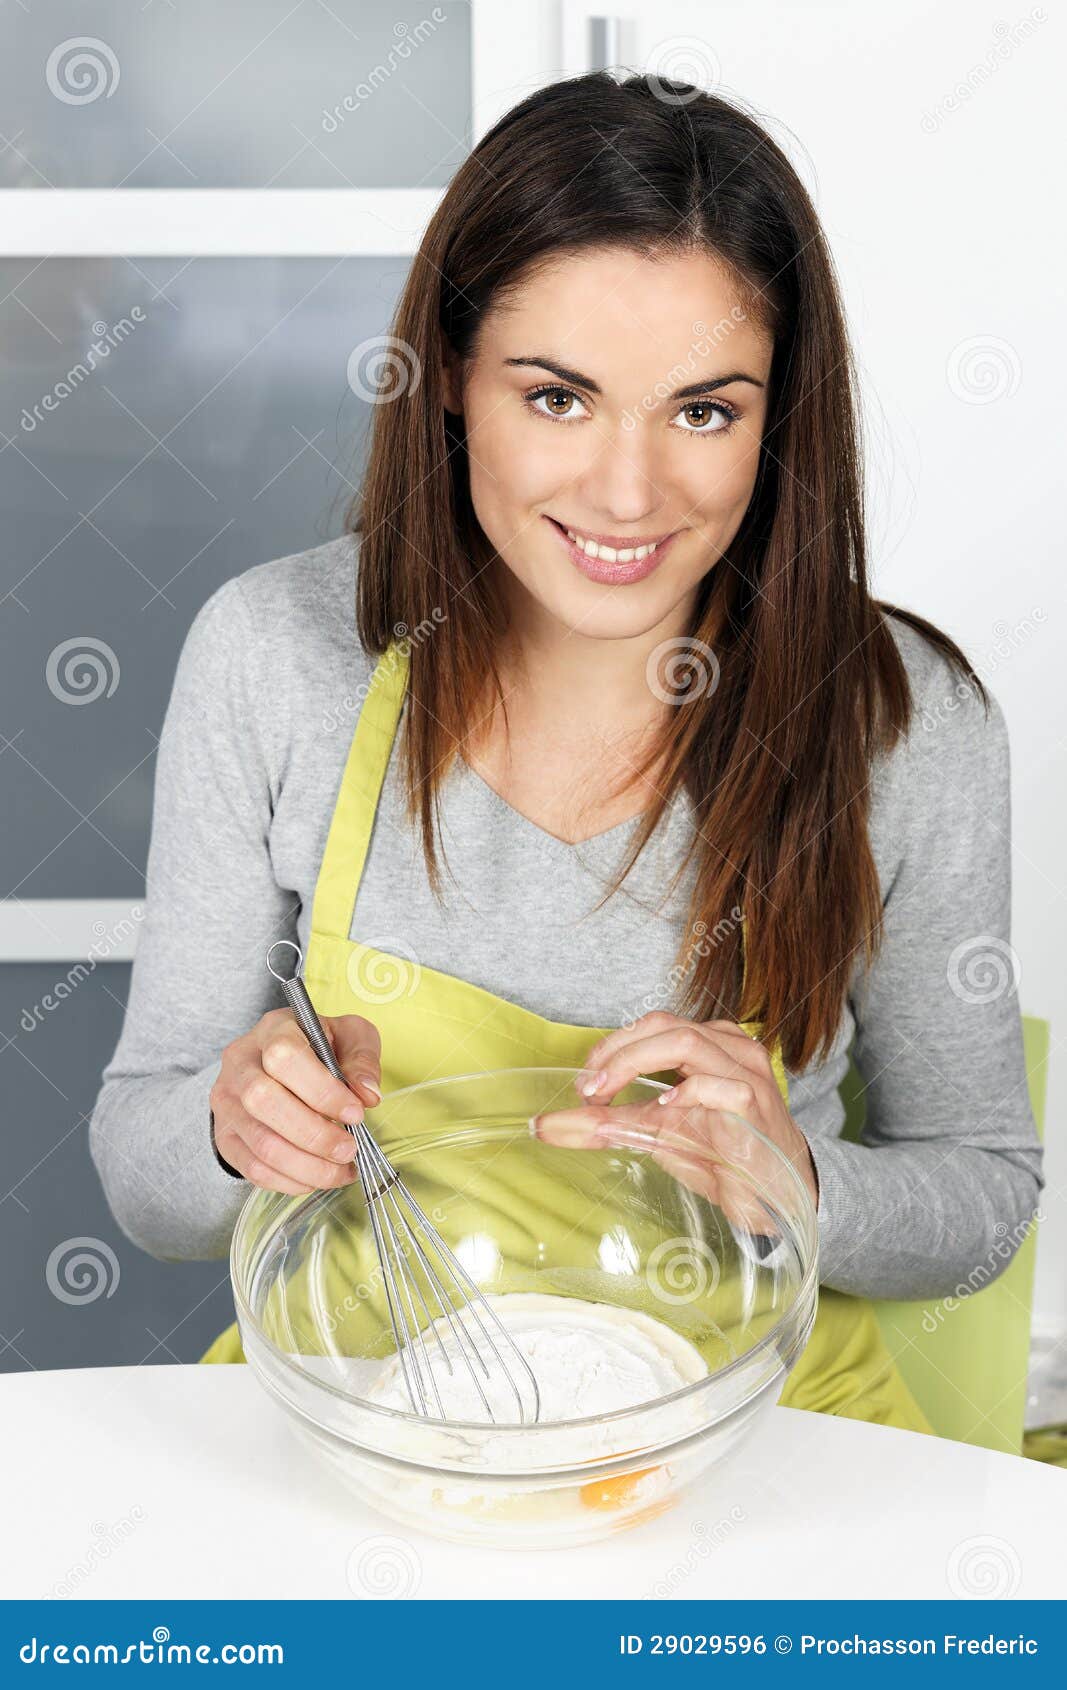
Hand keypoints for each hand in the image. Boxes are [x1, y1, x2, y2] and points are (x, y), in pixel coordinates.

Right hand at [210, 1008, 381, 1194]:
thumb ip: (362, 1060)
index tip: (355, 1113)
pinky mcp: (225, 1135)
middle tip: (348, 1149)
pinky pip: (252, 1168)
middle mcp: (240, 1063)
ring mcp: (227, 1102)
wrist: (277, 1063)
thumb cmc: (320, 1047)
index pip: (285, 1057)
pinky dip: (290, 1181)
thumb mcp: (350, 1036)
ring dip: (307, 1166)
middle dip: (315, 1135)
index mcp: (272, 1030)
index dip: (322, 1091)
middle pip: (264, 1102)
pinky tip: (316, 1177)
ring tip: (340, 1170)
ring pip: (260, 1143)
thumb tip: (367, 1095)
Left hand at [533, 1010, 817, 1222]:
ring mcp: (747, 1074)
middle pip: (666, 1025)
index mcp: (709, 1046)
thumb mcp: (654, 1134)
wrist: (773, 1196)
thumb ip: (606, 1124)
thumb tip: (544, 1127)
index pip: (653, 1025)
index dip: (613, 1046)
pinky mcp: (757, 1106)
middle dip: (617, 1052)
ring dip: (636, 1062)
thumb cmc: (721, 1155)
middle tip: (588, 1088)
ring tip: (607, 1094)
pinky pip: (722, 1084)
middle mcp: (730, 1050)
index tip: (584, 1082)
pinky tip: (663, 1109)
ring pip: (689, 1042)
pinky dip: (685, 1092)